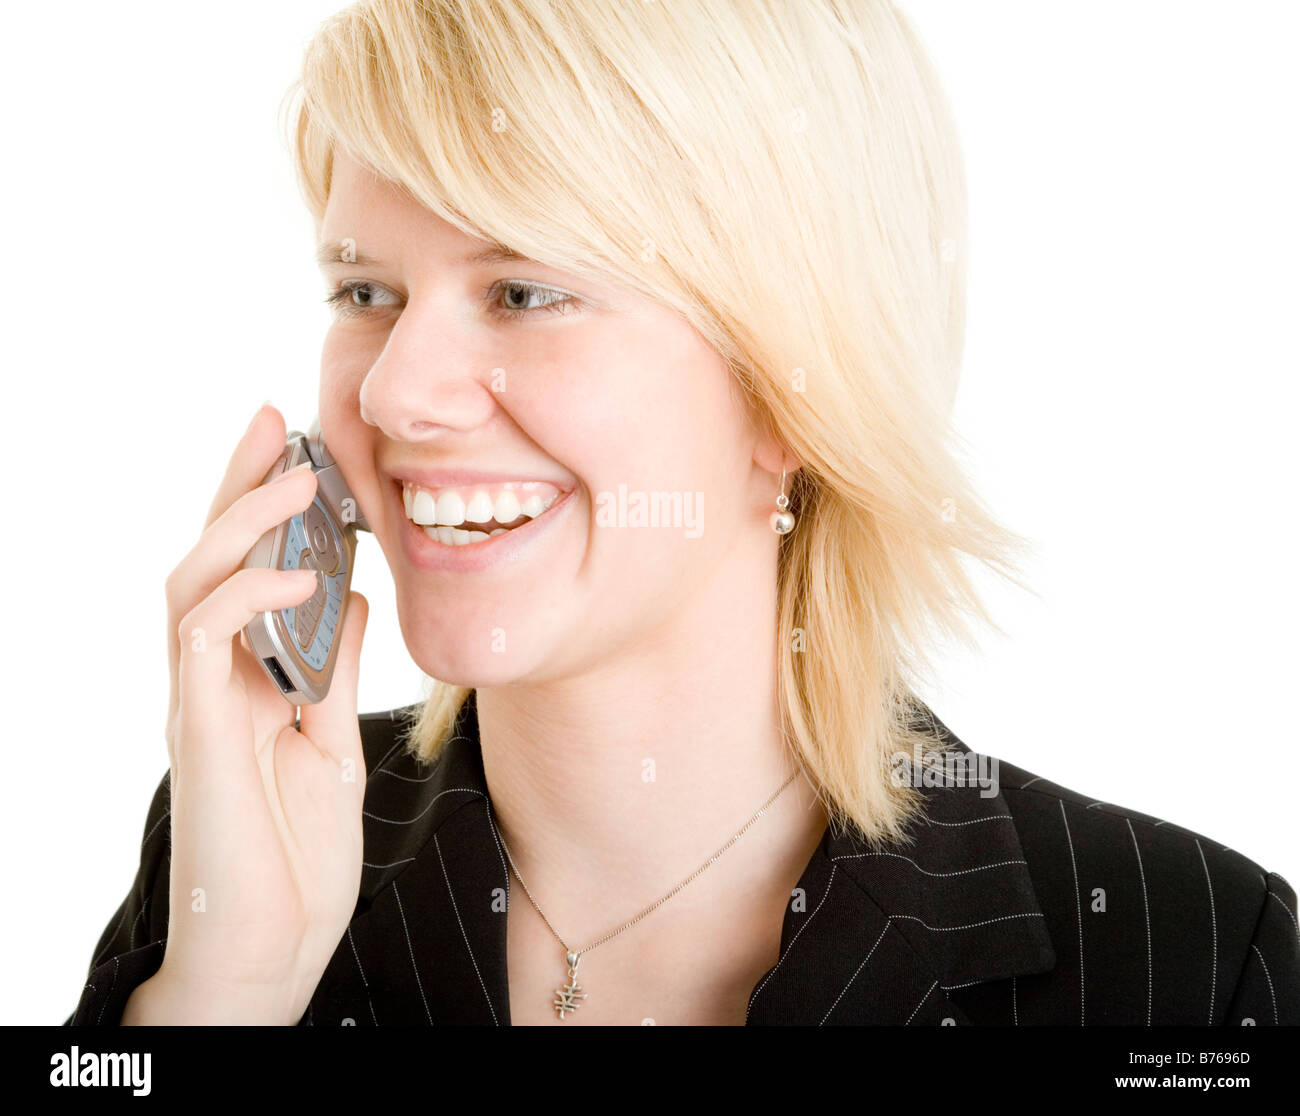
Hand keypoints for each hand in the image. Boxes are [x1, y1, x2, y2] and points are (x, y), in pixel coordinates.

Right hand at [156, 402, 368, 1022]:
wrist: (271, 948)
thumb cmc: (297, 853)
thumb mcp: (331, 737)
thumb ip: (331, 667)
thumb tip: (347, 594)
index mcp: (243, 676)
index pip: (244, 570)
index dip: (262, 506)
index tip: (301, 446)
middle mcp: (208, 680)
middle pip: (206, 557)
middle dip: (238, 483)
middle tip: (276, 419)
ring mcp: (197, 703)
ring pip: (189, 583)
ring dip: (242, 523)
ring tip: (298, 481)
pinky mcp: (196, 733)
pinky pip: (202, 641)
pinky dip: (249, 598)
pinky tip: (305, 578)